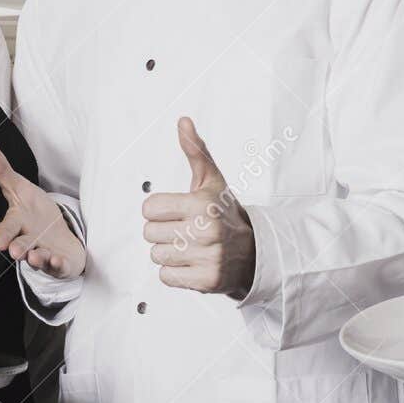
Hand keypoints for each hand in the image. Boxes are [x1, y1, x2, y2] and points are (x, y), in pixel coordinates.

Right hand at [0, 142, 86, 277]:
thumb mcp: (20, 188)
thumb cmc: (34, 213)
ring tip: (35, 256)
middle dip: (18, 248)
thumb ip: (2, 170)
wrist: (57, 237)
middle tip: (14, 252)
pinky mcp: (59, 262)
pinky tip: (57, 260)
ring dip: (37, 258)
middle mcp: (28, 241)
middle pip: (21, 245)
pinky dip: (58, 264)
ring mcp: (43, 252)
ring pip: (39, 257)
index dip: (2, 234)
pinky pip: (59, 265)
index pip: (7, 228)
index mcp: (17, 223)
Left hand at [141, 117, 255, 296]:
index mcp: (202, 204)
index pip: (149, 208)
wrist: (254, 252)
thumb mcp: (212, 181)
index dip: (159, 210)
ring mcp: (207, 257)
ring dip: (168, 253)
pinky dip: (174, 273)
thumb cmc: (226, 213)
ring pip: (156, 256)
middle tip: (184, 230)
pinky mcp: (206, 280)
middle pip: (149, 233)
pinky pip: (165, 276)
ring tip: (189, 247)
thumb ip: (195, 151)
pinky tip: (192, 262)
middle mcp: (205, 230)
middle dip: (163, 232)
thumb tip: (183, 121)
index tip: (176, 212)